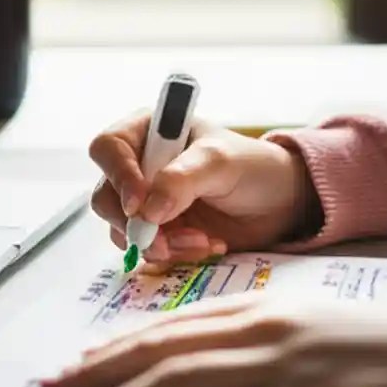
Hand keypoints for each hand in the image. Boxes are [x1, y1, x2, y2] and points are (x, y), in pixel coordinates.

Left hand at [39, 294, 386, 386]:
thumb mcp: (321, 327)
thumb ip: (268, 338)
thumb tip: (221, 360)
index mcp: (265, 310)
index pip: (172, 325)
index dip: (117, 346)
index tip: (78, 364)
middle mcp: (259, 331)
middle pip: (157, 349)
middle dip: (94, 373)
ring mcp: (273, 369)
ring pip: (169, 384)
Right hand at [89, 114, 317, 263]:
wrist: (280, 203)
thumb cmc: (252, 167)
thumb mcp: (221, 163)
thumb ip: (181, 180)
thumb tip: (146, 211)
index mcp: (148, 132)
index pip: (108, 148)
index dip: (117, 176)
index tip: (140, 206)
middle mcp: (139, 166)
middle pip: (106, 196)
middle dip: (135, 224)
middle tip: (164, 240)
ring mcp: (146, 202)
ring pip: (123, 230)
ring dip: (159, 243)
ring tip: (202, 241)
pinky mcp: (158, 232)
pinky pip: (146, 250)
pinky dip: (174, 255)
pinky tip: (207, 245)